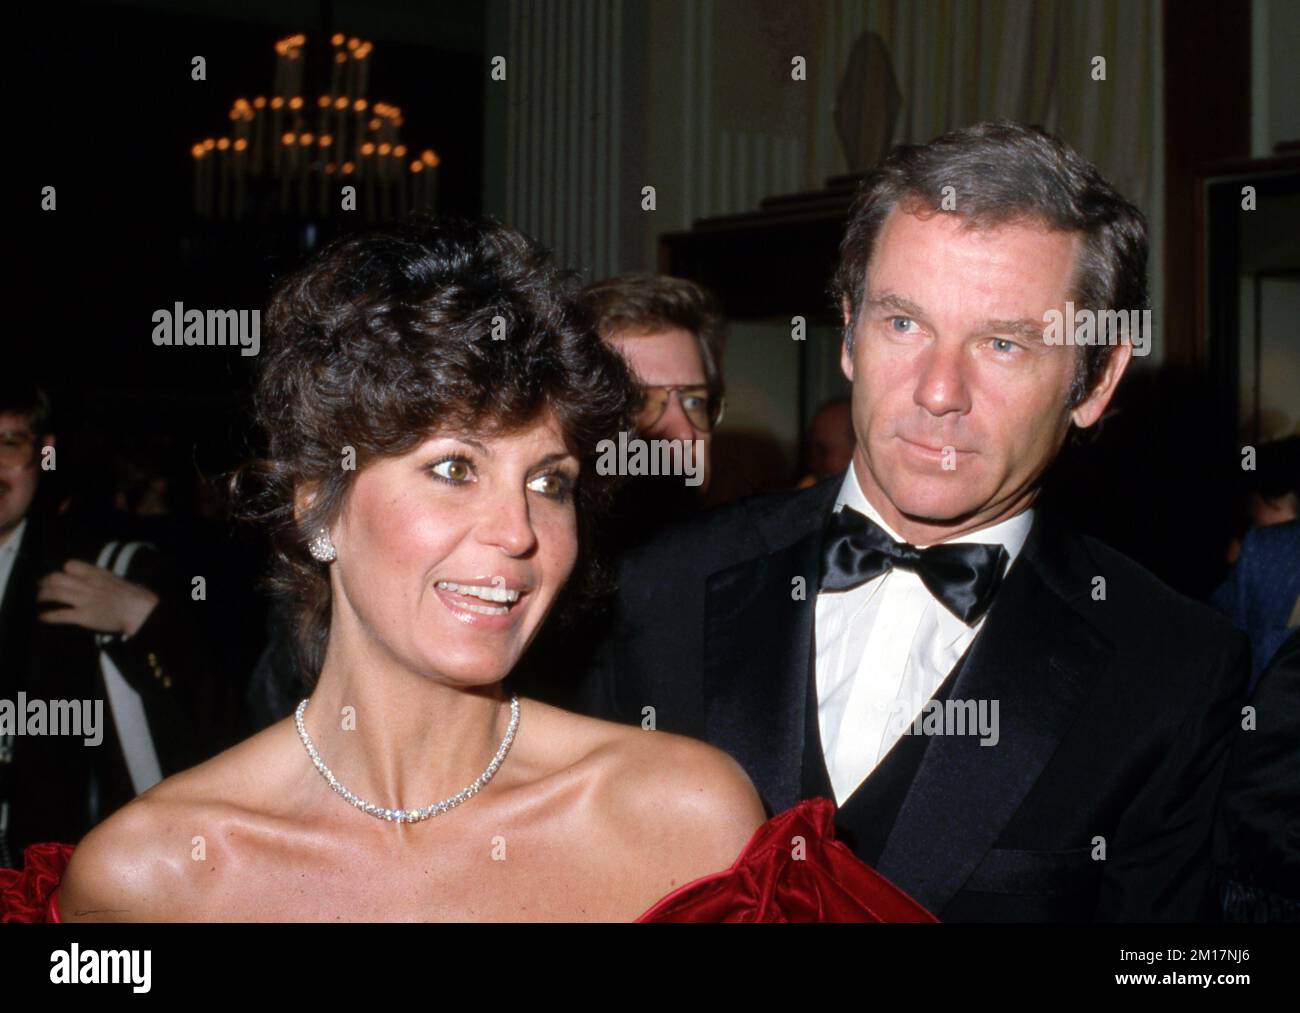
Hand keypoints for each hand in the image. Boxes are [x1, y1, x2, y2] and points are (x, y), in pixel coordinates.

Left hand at [36, 559, 159, 637]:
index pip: (70, 565)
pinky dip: (48, 616)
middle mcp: (86, 584)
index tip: (58, 576)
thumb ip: (102, 579)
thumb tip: (95, 580)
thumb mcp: (116, 580)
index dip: (62, 571)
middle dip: (45, 583)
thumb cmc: (133, 596)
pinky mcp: (83, 615)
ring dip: (42, 597)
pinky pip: (60, 614)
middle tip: (41, 588)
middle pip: (57, 578)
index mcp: (96, 574)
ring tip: (38, 600)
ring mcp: (83, 600)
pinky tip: (43, 617)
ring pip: (54, 593)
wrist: (139, 609)